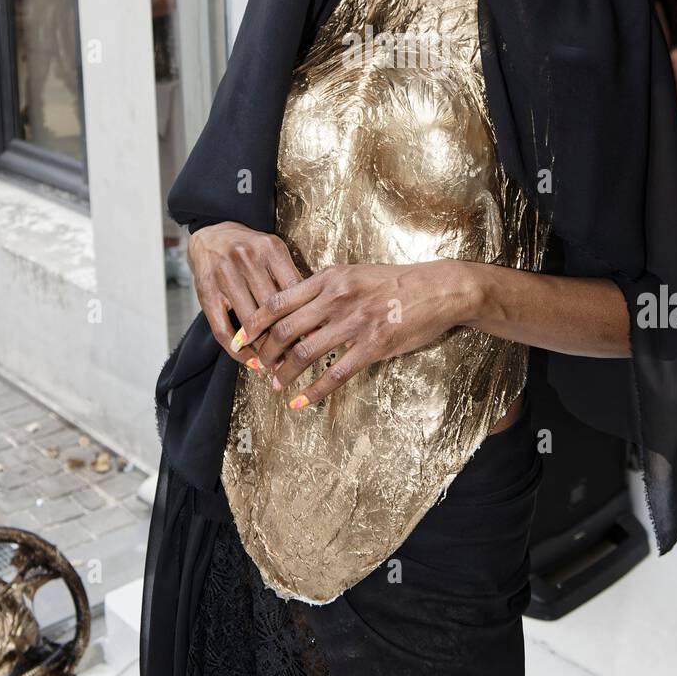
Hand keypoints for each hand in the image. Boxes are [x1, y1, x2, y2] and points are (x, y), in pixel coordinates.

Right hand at [187, 221, 305, 367]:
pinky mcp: (206, 293)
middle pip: (272, 309)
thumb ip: (291, 279)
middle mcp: (247, 260)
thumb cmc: (250, 250)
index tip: (313, 339)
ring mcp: (225, 276)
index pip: (293, 290)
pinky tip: (249, 360)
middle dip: (285, 337)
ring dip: (263, 348)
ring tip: (275, 362)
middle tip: (296, 358)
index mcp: (271, 250)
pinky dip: (238, 350)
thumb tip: (315, 317)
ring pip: (249, 323)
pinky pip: (223, 329)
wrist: (212, 236)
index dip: (304, 318)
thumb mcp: (274, 254)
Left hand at [232, 261, 475, 407]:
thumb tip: (295, 308)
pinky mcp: (372, 346)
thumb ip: (324, 288)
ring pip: (305, 353)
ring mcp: (354, 322)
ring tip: (276, 385)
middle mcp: (336, 298)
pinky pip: (335, 373)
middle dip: (265, 352)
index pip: (278, 300)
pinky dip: (313, 391)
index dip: (253, 322)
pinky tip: (301, 402)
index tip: (239, 338)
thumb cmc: (395, 282)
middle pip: (285, 329)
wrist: (437, 289)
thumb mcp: (354, 273)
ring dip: (284, 373)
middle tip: (258, 366)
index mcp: (329, 278)